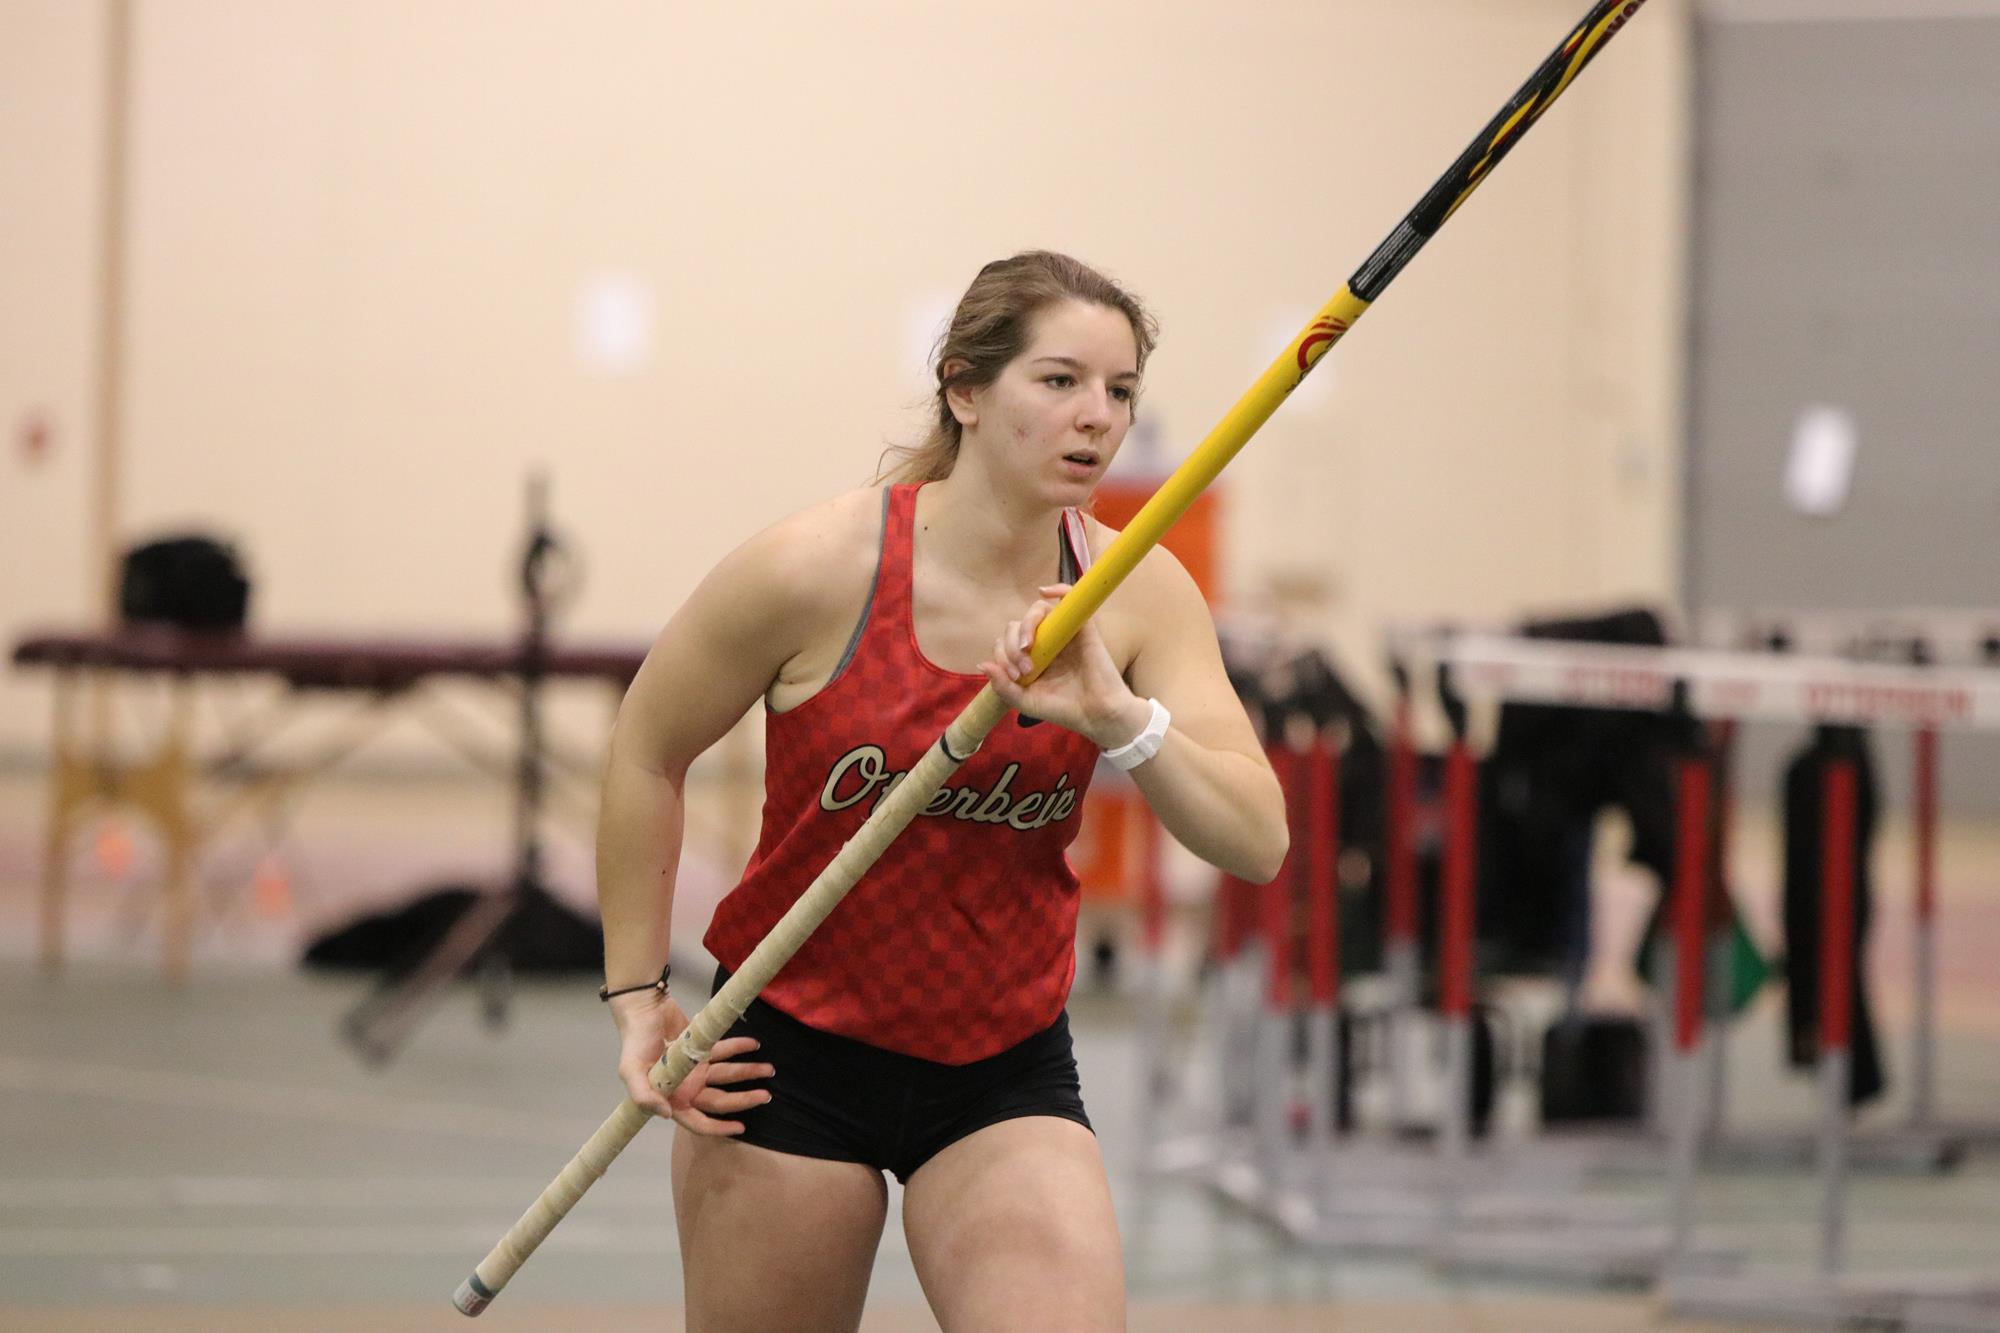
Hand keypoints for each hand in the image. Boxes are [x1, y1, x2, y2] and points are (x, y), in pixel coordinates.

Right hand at [610, 990, 773, 1136]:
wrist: (643, 1010)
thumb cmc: (635, 1043)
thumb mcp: (630, 1071)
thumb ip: (644, 1096)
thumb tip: (666, 1114)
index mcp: (672, 1098)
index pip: (698, 1122)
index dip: (718, 1128)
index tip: (741, 1127)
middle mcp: (688, 1087)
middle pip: (720, 1100)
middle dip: (743, 1099)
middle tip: (765, 1096)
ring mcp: (698, 1069)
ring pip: (728, 1075)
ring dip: (749, 1072)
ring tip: (769, 1070)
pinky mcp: (705, 1049)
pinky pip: (727, 1050)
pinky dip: (741, 1047)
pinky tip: (754, 1044)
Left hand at [979, 583, 1149, 748]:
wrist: (1097, 715)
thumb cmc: (1064, 709)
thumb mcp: (1026, 701)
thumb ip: (1003, 686)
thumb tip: (982, 665)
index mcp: (1032, 657)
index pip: (1007, 642)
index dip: (1003, 655)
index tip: (1015, 676)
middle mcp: (1046, 642)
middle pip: (1018, 626)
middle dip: (1012, 646)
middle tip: (1025, 669)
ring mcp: (1063, 633)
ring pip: (1038, 611)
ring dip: (1027, 625)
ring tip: (1027, 647)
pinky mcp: (1082, 628)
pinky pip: (1069, 598)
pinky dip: (1058, 589)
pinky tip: (1045, 592)